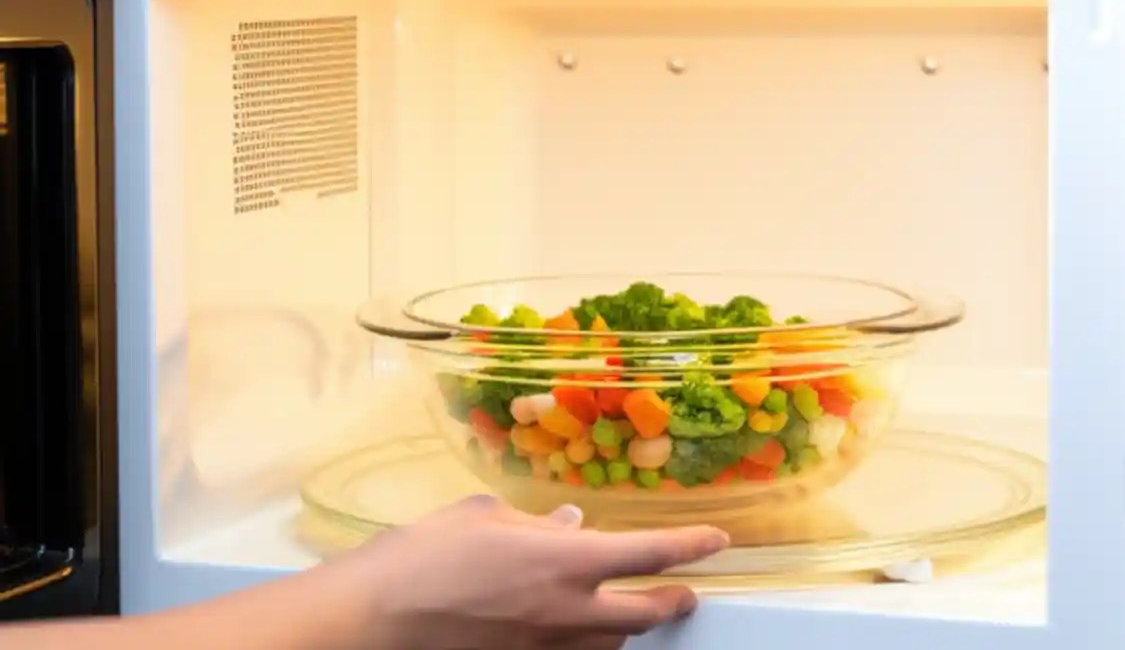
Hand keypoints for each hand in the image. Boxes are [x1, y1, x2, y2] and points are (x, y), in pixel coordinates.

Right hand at [338, 494, 729, 649]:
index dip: (690, 546)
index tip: (717, 541)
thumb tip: (568, 522)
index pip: (650, 554)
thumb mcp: (483, 517)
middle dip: (675, 602)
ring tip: (628, 612)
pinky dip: (584, 644)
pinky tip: (574, 632)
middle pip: (647, 614)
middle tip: (687, 593)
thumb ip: (536, 522)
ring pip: (612, 644)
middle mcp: (568, 612)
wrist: (377, 619)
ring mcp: (547, 648)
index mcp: (565, 561)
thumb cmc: (425, 555)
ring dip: (628, 627)